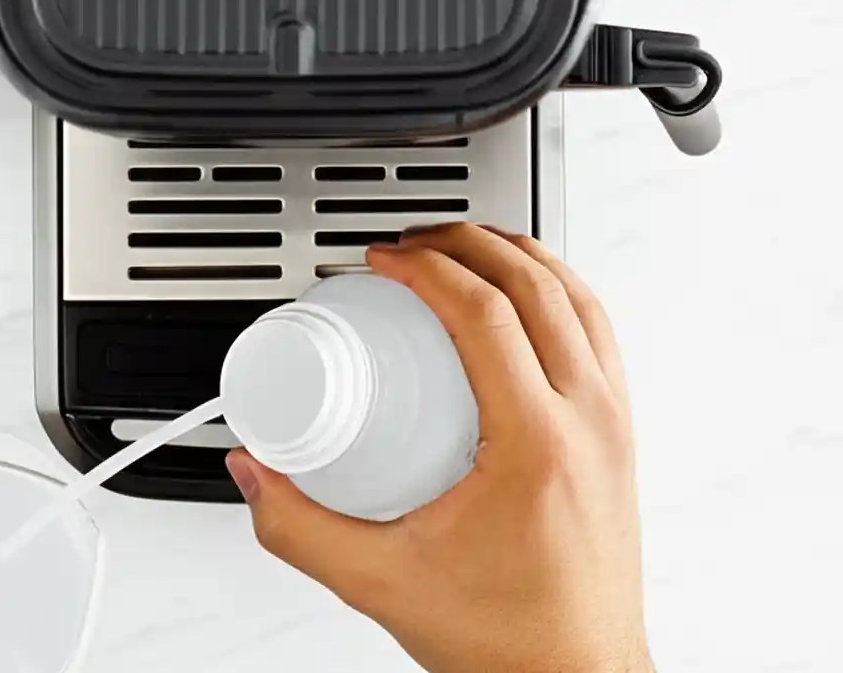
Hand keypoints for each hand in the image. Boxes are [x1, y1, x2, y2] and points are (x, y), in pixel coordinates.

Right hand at [225, 223, 649, 672]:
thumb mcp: (378, 582)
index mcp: (536, 444)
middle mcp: (589, 421)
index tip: (383, 261)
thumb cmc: (508, 640)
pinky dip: (558, 291)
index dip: (425, 268)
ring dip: (518, 255)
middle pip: (537, 284)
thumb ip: (296, 527)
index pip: (485, 314)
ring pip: (579, 297)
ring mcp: (614, 424)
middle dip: (466, 242)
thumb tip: (254, 472)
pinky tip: (524, 299)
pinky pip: (598, 332)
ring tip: (463, 248)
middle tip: (412, 243)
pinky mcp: (621, 436)